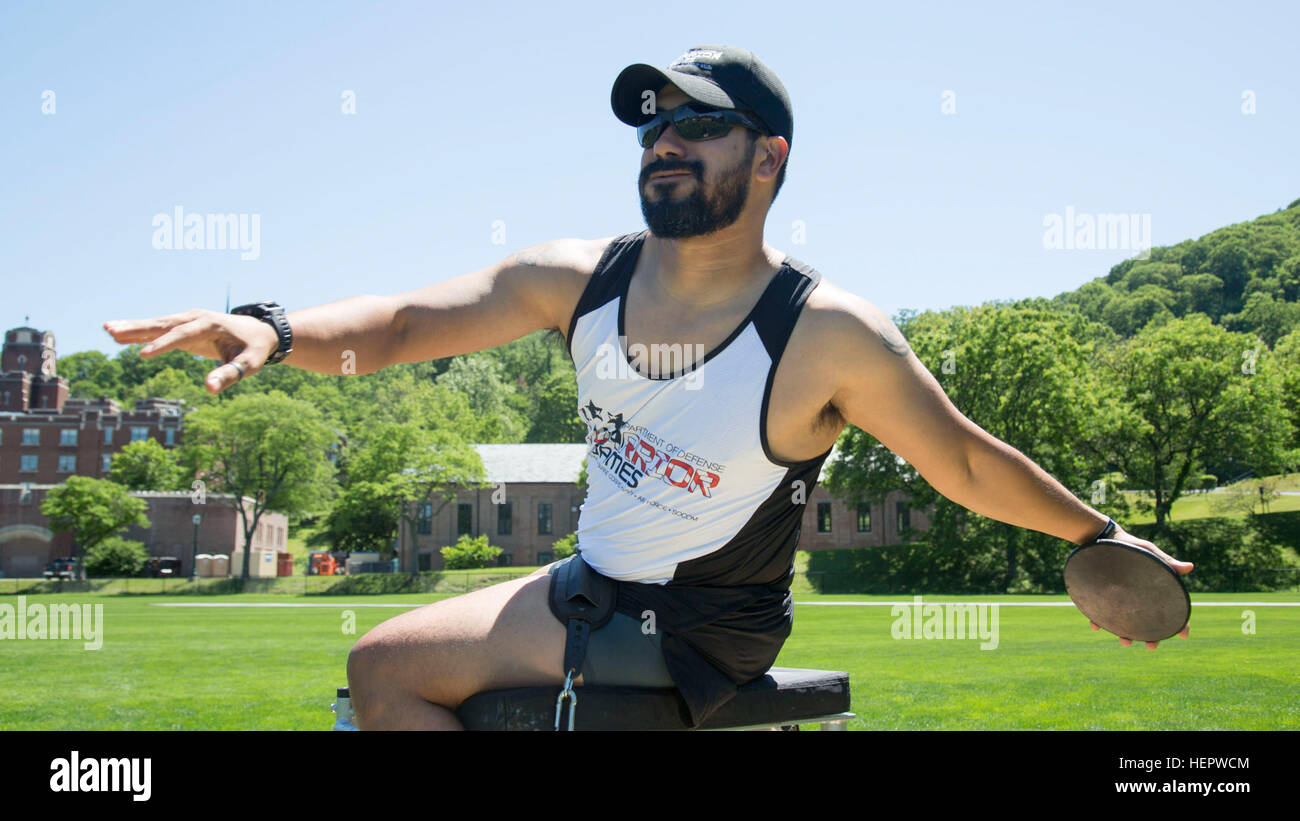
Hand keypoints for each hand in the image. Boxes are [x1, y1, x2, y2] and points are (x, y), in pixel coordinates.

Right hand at [103, 309, 278, 393]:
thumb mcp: (248, 364)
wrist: (261, 333)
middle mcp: (195, 319)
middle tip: (110, 329)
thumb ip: (229, 375)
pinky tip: (119, 337)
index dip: (163, 345)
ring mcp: (188, 321)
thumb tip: (209, 389)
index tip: (143, 356)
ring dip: (132, 327)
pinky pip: (159, 330)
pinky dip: (140, 333)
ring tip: (107, 329)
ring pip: (157, 325)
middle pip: (163, 324)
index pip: (182, 335)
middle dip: (137, 328)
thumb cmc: (254, 349)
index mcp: (210, 325)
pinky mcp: (184, 329)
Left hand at [1089, 527, 1192, 649]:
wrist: (1103, 537)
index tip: (1183, 635)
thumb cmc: (1131, 545)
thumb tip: (1190, 567)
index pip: (1170, 610)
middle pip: (1146, 623)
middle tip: (1151, 646)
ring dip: (1124, 634)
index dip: (1179, 623)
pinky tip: (1096, 626)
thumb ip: (1166, 562)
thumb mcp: (1149, 552)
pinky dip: (1097, 620)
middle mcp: (1136, 599)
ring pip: (1123, 623)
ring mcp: (1118, 600)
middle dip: (1150, 636)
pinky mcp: (1100, 597)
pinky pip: (1098, 612)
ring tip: (1124, 641)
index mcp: (1152, 591)